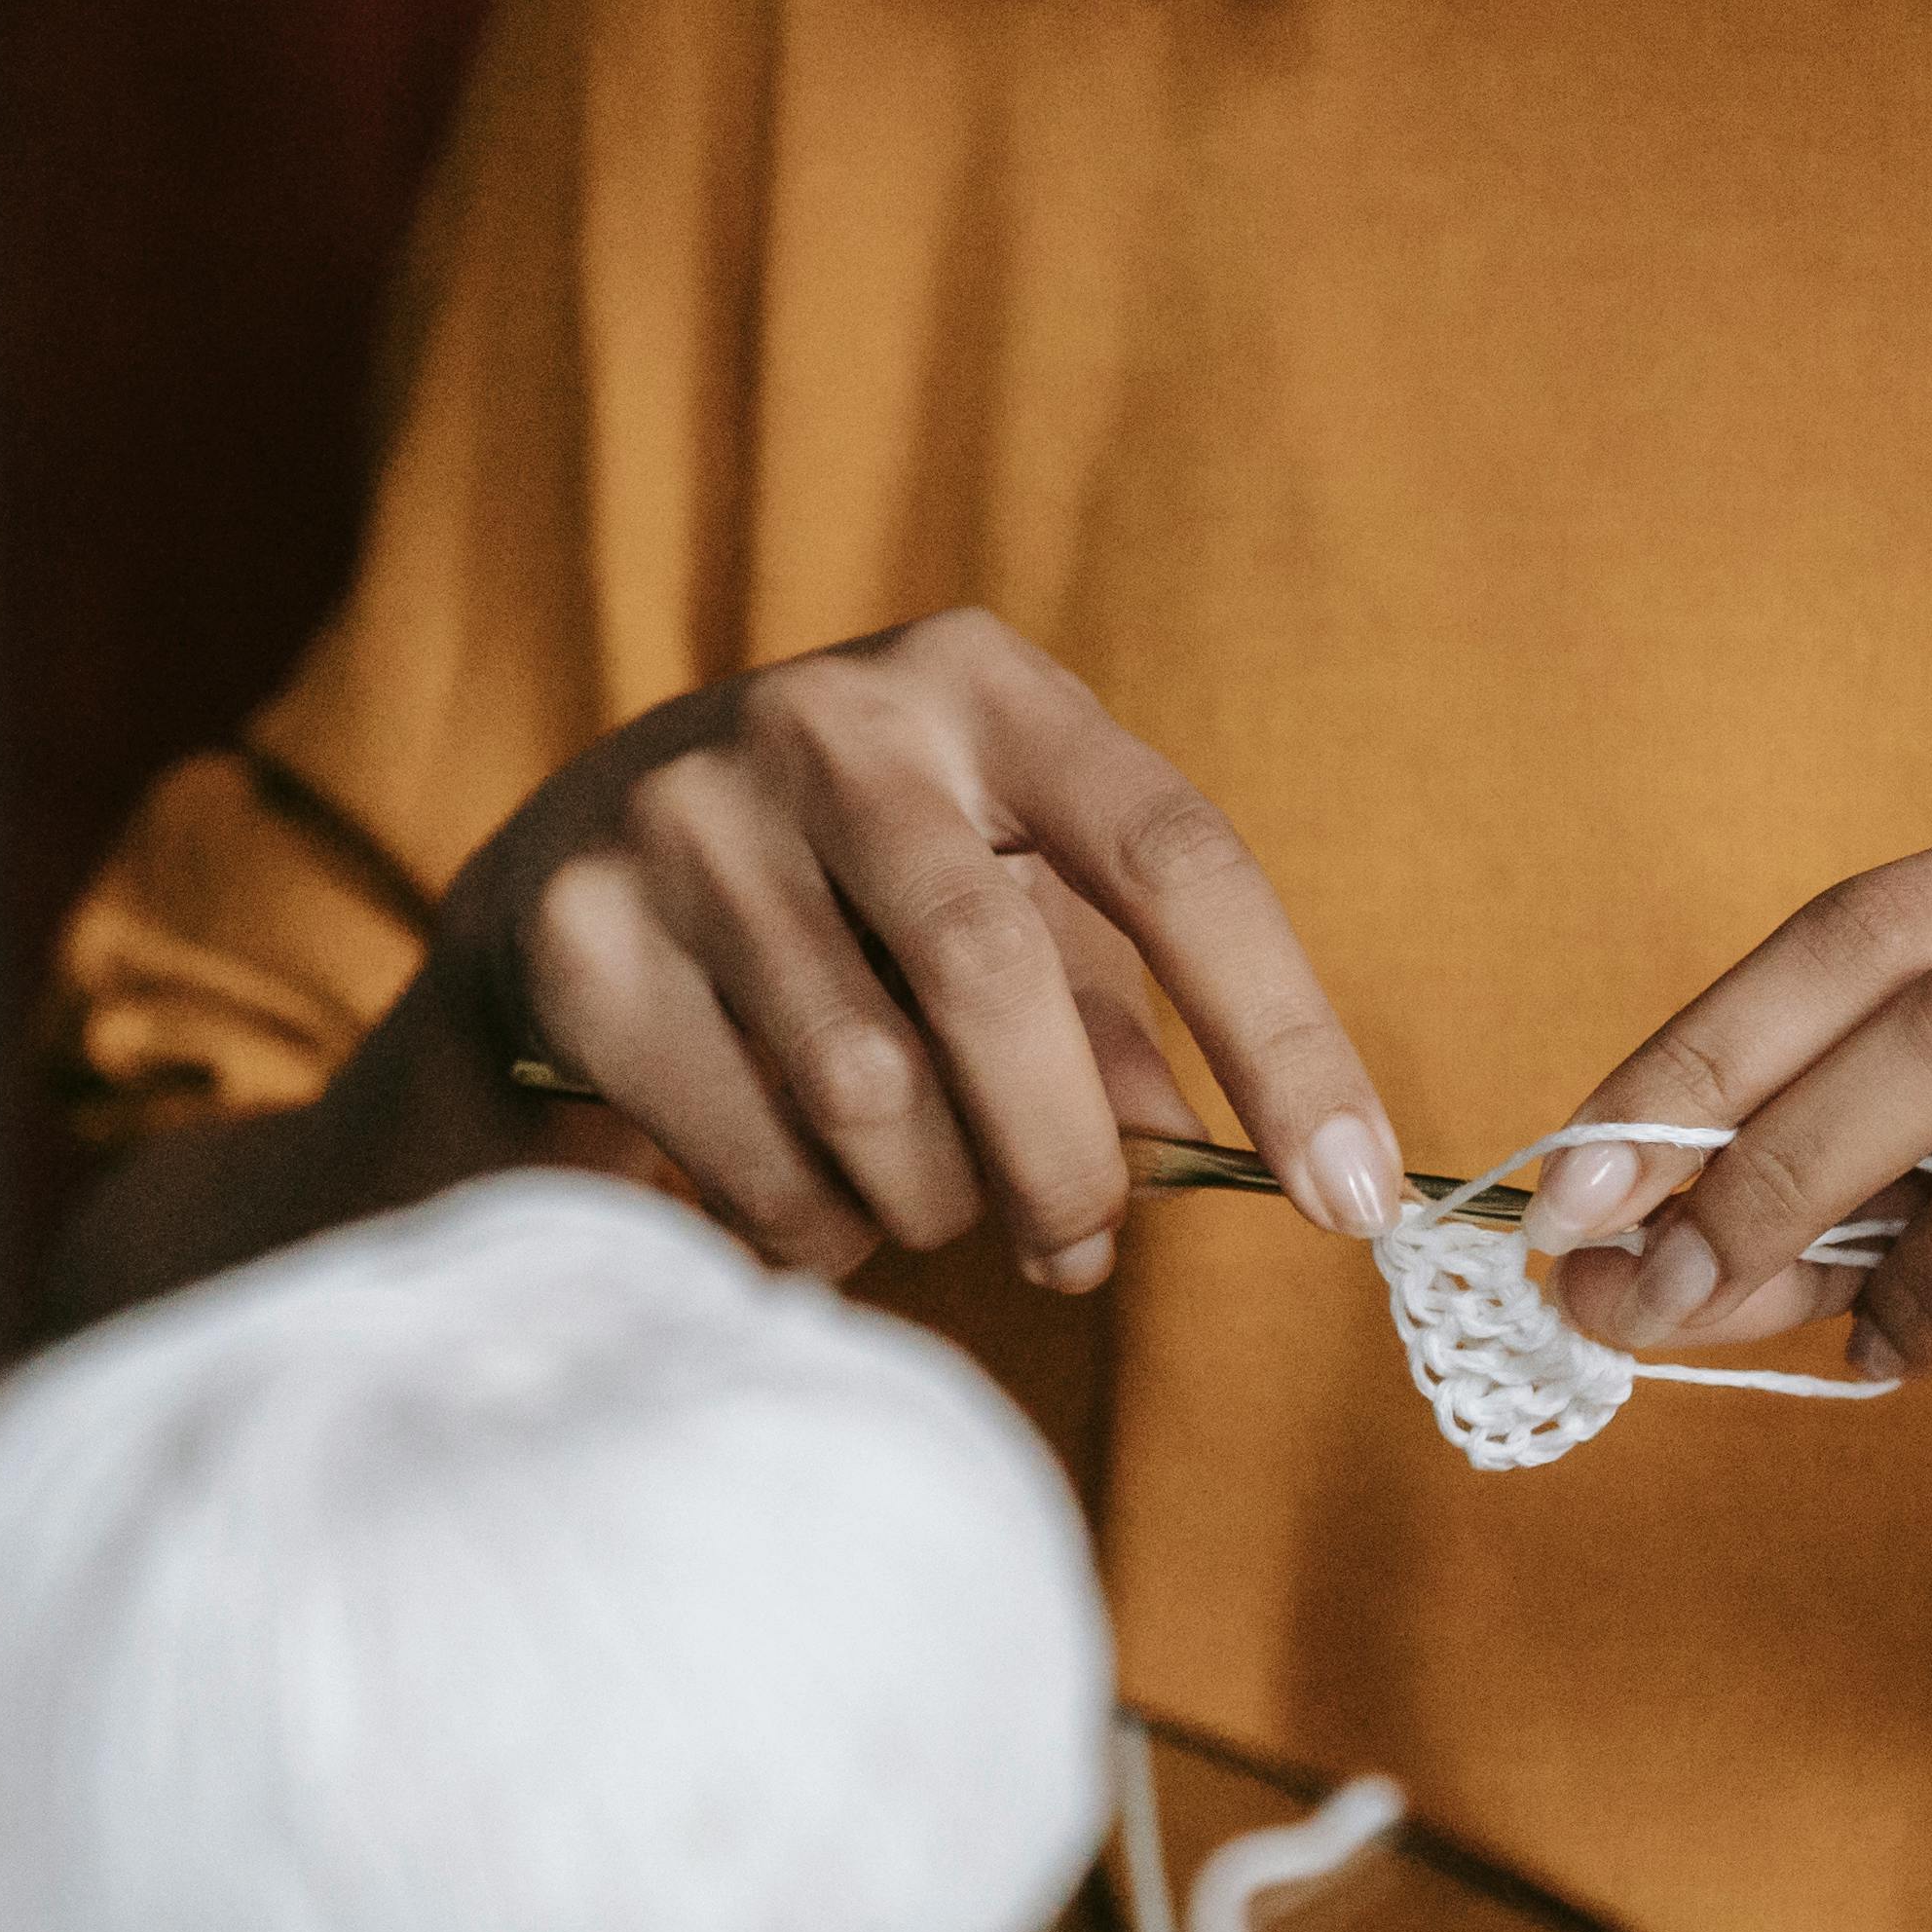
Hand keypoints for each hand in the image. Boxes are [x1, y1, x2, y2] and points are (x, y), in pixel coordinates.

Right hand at [417, 608, 1404, 1285]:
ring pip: (867, 1091)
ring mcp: (687, 817)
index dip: (1280, 1036)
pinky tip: (811, 1196)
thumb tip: (1194, 1167)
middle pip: (997, 979)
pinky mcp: (582, 934)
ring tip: (926, 1200)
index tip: (1355, 1194)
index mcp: (986, 687)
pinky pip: (753, 1154)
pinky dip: (814, 1227)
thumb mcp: (1011, 906)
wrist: (576, 863)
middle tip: (1079, 1244)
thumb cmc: (862, 895)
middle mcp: (835, 721)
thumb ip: (1113, 1023)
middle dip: (1065, 1160)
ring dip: (932, 1202)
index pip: (1176, 858)